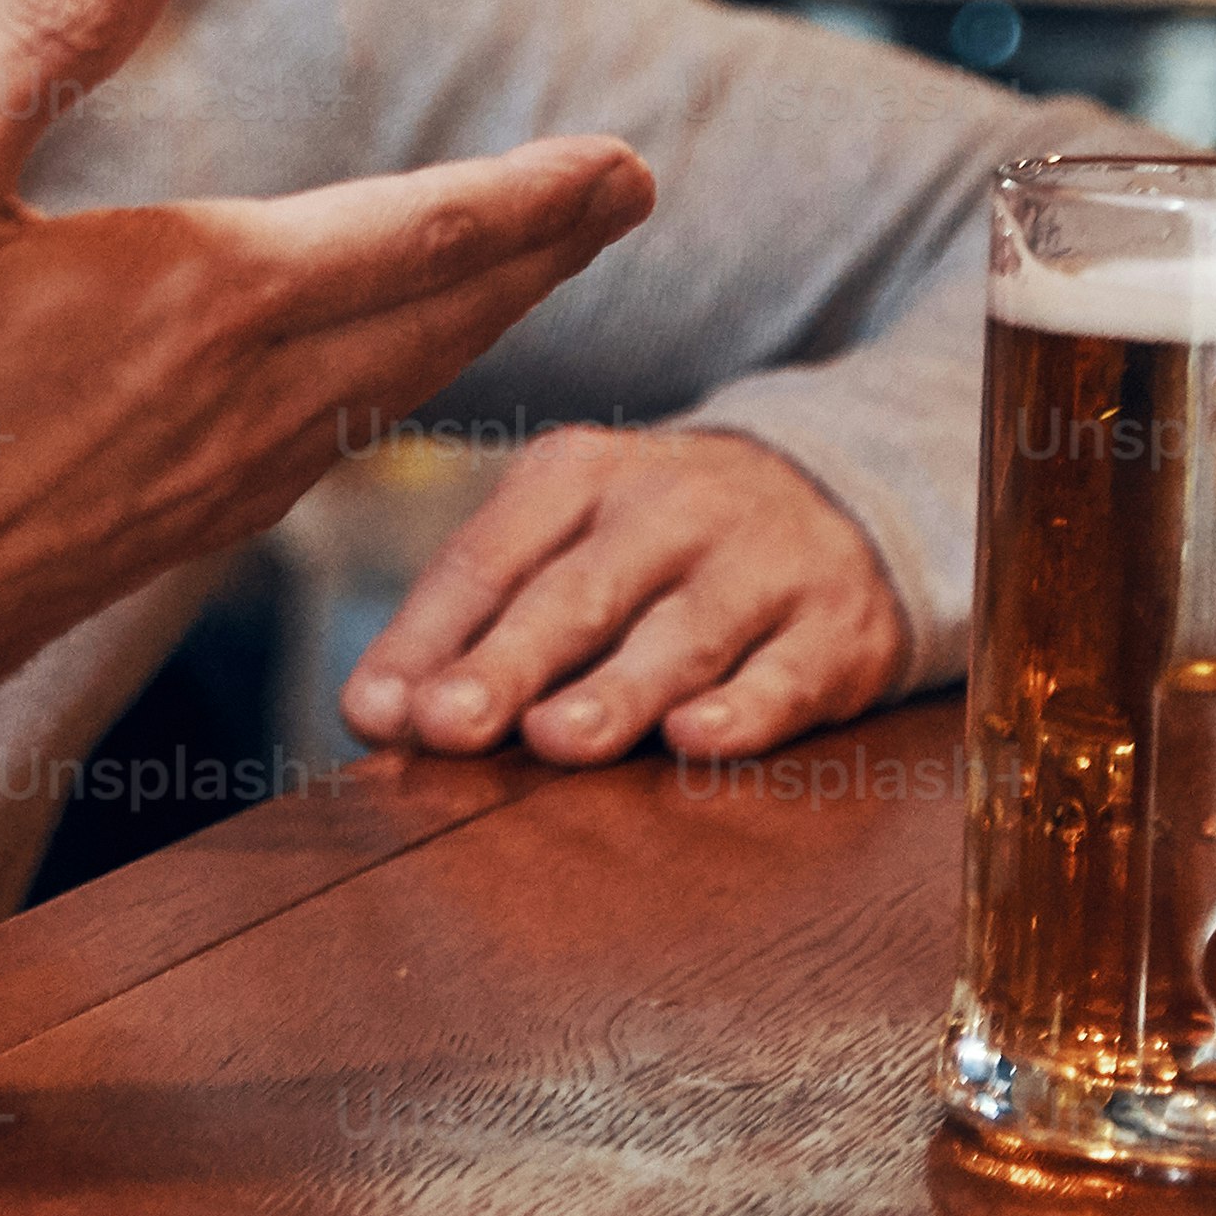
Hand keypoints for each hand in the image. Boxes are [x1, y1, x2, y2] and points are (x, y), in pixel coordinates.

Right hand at [0, 0, 656, 725]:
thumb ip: (44, 27)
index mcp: (196, 300)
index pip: (414, 233)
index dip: (532, 195)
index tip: (628, 167)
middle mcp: (225, 410)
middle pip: (425, 325)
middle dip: (526, 259)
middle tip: (612, 211)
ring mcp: (183, 500)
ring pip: (370, 407)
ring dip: (453, 339)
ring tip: (496, 298)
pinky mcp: (125, 557)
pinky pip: (296, 473)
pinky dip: (358, 420)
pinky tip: (326, 422)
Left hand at [339, 426, 908, 766]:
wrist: (842, 495)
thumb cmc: (654, 548)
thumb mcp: (565, 544)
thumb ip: (473, 622)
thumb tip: (374, 715)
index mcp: (580, 475)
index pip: (488, 558)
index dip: (427, 637)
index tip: (374, 713)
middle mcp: (672, 506)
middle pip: (579, 592)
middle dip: (508, 661)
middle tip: (447, 724)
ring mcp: (762, 563)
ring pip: (682, 634)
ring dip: (617, 690)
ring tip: (555, 739)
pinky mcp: (836, 628)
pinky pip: (787, 674)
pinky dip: (743, 709)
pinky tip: (694, 739)